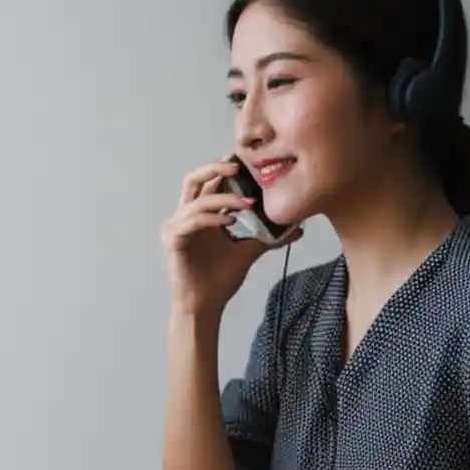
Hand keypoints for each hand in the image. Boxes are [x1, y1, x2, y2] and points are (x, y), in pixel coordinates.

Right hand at [160, 156, 302, 316]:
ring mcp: (176, 226)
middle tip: (238, 167)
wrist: (205, 306)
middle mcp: (185, 216)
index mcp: (201, 215)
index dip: (226, 170)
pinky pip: (192, 221)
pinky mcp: (173, 239)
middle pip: (195, 179)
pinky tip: (230, 222)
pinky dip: (211, 218)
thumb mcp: (248, 251)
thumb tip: (297, 228)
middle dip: (215, 169)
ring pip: (197, 199)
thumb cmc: (219, 280)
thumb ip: (268, 237)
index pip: (211, 183)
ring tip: (247, 203)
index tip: (248, 162)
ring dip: (223, 198)